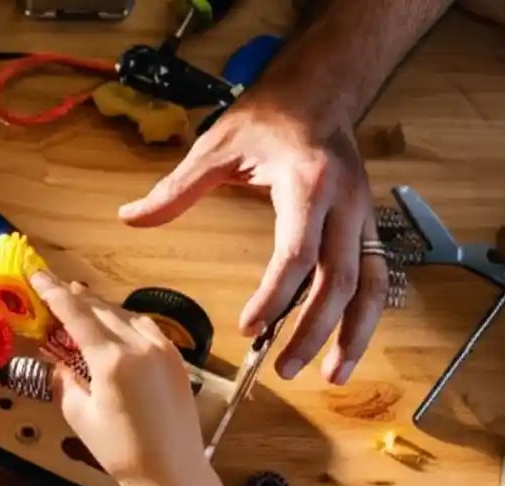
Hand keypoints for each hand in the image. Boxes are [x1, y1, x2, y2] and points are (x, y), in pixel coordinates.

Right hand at [30, 272, 212, 485]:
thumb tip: (57, 362)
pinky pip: (144, 328)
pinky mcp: (176, 358)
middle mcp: (140, 344)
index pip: (75, 313)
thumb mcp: (80, 416)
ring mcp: (163, 349)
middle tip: (51, 289)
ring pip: (123, 314)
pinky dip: (123, 322)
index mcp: (112, 359)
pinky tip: (113, 329)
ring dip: (99, 308)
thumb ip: (65, 380)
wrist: (173, 474)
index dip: (52, 291)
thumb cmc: (121, 452)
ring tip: (78, 306)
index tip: (36, 274)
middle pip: (100, 308)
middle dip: (74, 297)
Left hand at [118, 97, 387, 384]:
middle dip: (314, 330)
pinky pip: (375, 279)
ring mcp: (363, 216)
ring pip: (370, 285)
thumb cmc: (268, 117)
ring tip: (332, 376)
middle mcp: (345, 203)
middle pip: (339, 280)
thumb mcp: (216, 145)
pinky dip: (364, 317)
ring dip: (354, 334)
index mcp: (308, 183)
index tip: (249, 327)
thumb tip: (129, 217)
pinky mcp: (368, 226)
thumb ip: (175, 189)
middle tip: (282, 369)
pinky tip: (344, 348)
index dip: (275, 295)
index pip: (297, 252)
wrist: (318, 91)